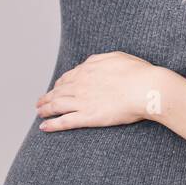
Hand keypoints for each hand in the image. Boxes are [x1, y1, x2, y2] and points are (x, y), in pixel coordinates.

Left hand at [36, 51, 167, 130]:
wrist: (146, 88)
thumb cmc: (138, 73)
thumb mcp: (118, 57)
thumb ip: (101, 59)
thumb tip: (91, 62)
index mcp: (89, 69)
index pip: (68, 77)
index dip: (59, 84)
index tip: (56, 89)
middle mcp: (81, 84)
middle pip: (58, 91)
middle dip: (47, 97)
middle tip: (40, 102)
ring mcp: (83, 100)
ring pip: (56, 105)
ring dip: (45, 109)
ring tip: (39, 113)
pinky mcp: (88, 116)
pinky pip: (64, 121)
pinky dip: (52, 124)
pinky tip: (44, 127)